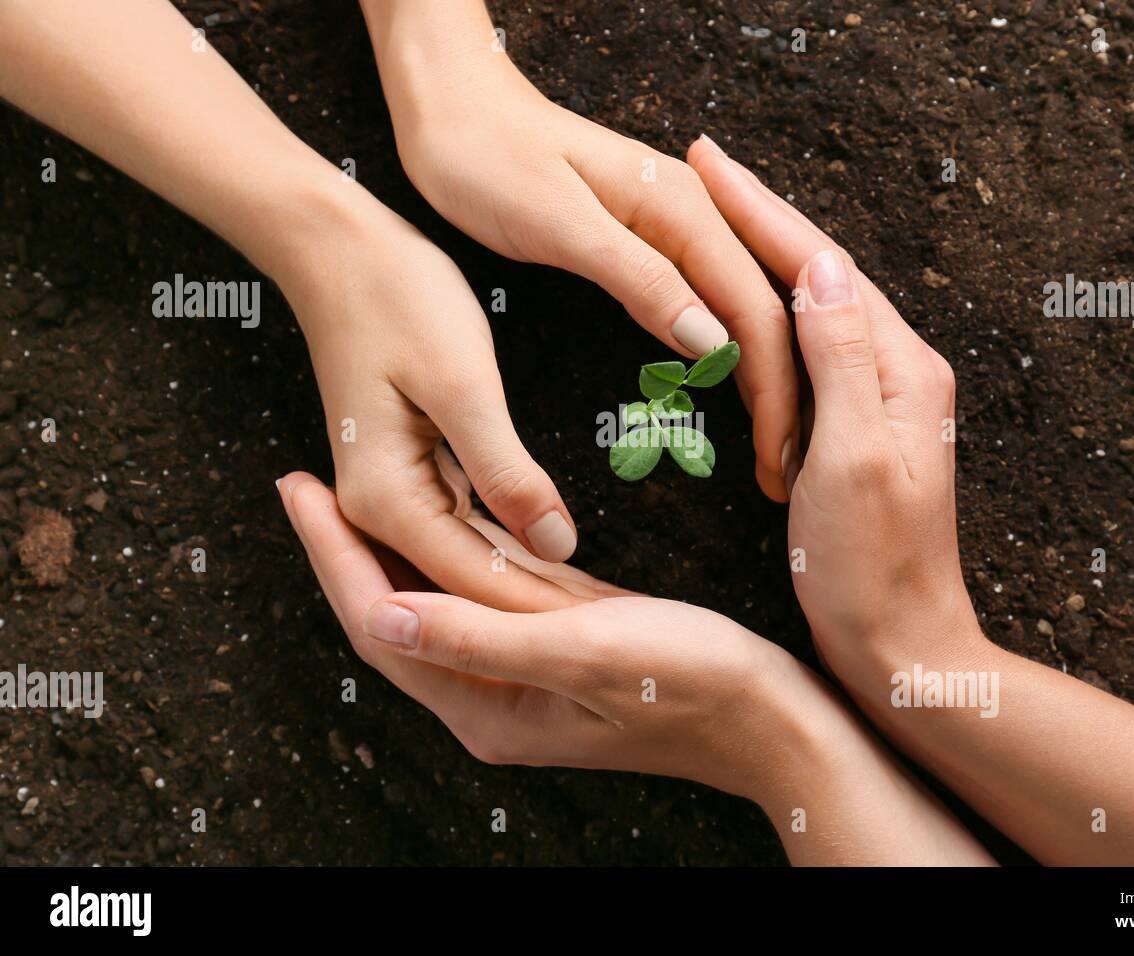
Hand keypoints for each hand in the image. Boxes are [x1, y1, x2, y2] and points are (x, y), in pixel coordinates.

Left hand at [276, 471, 992, 864]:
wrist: (773, 717)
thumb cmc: (692, 686)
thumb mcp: (585, 654)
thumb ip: (482, 638)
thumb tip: (383, 616)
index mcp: (485, 705)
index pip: (379, 621)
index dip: (333, 553)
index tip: (298, 485)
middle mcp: (492, 696)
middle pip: (395, 611)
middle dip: (348, 546)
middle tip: (308, 476)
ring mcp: (524, 675)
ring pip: (437, 601)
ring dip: (397, 545)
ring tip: (358, 484)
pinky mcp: (558, 649)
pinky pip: (487, 597)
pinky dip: (458, 553)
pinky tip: (449, 512)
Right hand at [278, 201, 582, 607]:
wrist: (337, 247)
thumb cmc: (399, 299)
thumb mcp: (464, 386)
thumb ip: (508, 475)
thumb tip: (557, 546)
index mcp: (387, 501)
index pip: (476, 588)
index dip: (545, 615)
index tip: (611, 639)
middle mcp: (378, 513)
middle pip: (467, 591)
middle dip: (538, 618)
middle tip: (620, 641)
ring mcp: (388, 496)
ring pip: (465, 568)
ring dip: (526, 591)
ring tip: (600, 618)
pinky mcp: (407, 475)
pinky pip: (462, 532)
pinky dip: (507, 551)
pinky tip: (555, 563)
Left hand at [359, 0, 798, 500]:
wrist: (451, 107)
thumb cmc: (491, 160)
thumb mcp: (561, 225)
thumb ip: (640, 279)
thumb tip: (714, 342)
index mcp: (685, 207)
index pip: (757, 309)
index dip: (774, 386)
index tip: (776, 454)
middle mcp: (696, 212)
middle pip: (765, 312)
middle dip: (782, 392)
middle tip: (781, 468)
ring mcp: (677, 223)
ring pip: (744, 308)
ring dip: (762, 376)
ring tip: (767, 443)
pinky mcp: (652, 238)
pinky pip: (710, 300)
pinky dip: (727, 351)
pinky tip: (726, 387)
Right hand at [687, 139, 982, 683]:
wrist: (903, 647)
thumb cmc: (875, 569)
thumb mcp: (857, 460)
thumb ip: (842, 360)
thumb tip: (823, 267)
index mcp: (900, 369)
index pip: (821, 266)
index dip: (760, 211)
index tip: (707, 162)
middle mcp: (897, 372)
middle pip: (820, 273)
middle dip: (759, 217)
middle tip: (703, 169)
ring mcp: (878, 401)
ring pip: (813, 308)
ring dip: (761, 260)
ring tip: (713, 218)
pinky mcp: (857, 432)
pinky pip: (809, 355)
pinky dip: (768, 322)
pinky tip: (742, 310)